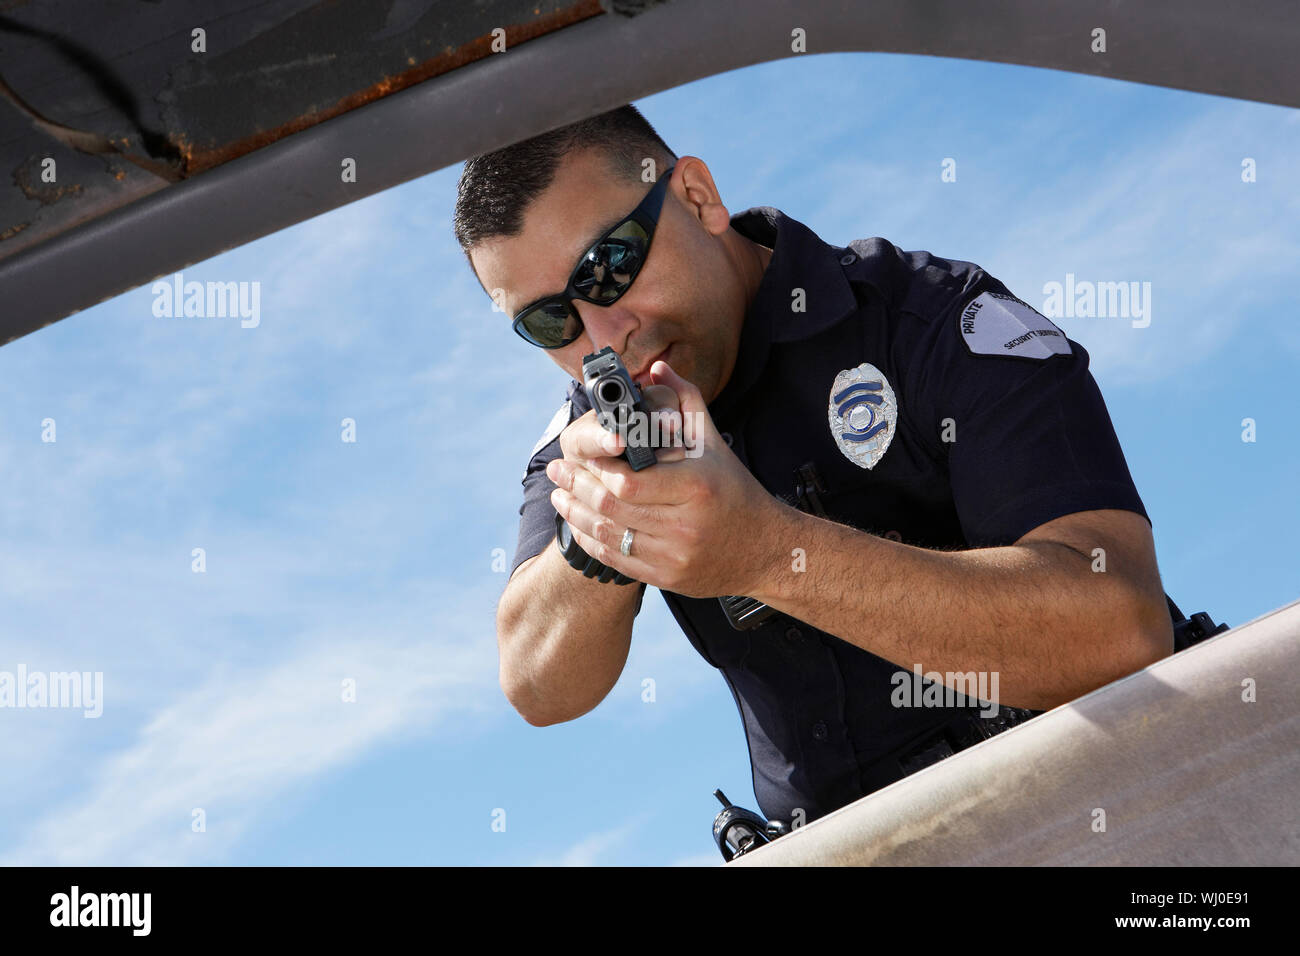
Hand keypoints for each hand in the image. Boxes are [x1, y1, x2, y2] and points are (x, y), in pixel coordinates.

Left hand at [546, 360, 785, 598]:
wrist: (764, 549)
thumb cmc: (734, 490)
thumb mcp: (713, 442)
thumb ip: (684, 401)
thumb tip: (657, 368)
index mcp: (695, 487)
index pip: (628, 481)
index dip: (596, 468)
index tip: (577, 454)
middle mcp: (683, 524)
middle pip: (611, 507)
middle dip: (575, 486)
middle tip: (555, 470)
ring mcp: (673, 555)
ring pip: (608, 535)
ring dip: (575, 514)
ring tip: (558, 495)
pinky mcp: (666, 577)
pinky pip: (616, 559)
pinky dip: (591, 540)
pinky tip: (578, 524)